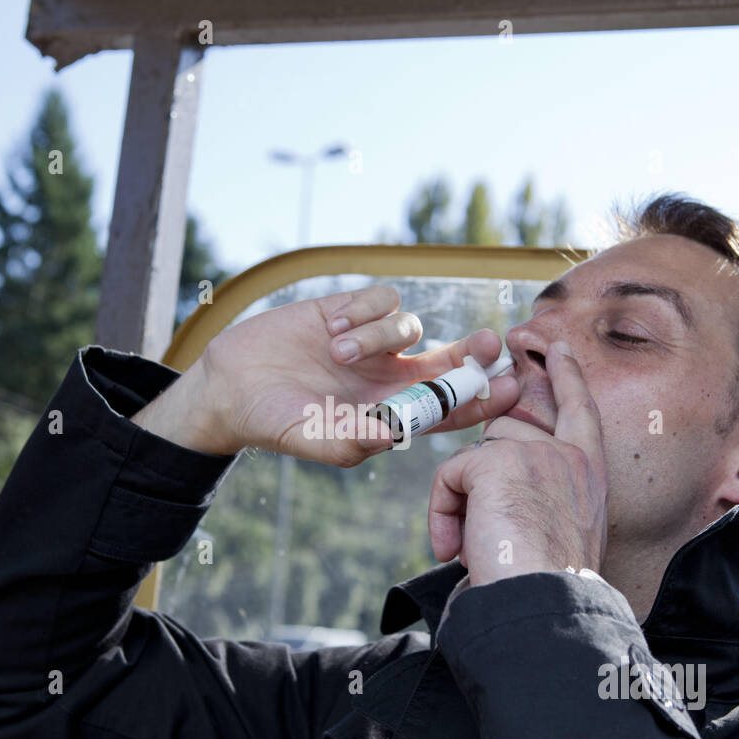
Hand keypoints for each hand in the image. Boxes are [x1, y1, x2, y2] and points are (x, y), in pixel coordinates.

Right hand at [192, 285, 519, 466]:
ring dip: (378, 336)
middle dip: (472, 350)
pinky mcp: (349, 309)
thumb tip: (400, 432)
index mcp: (393, 411)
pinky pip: (382, 298)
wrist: (232, 385)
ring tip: (336, 354)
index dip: (482, 397)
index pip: (451, 405)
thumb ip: (358, 438)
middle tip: (488, 342)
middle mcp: (390, 374)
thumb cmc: (276, 423)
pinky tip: (331, 330)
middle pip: (451, 358)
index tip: (507, 388)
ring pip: (409, 324)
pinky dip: (362, 312)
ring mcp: (372, 341)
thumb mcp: (316, 439)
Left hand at [427, 340, 607, 586]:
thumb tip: (499, 502)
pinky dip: (441, 513)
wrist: (543, 602)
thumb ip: (543, 503)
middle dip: (478, 476)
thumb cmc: (547, 587)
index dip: (568, 378)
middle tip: (474, 535)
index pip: (580, 411)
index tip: (559, 349)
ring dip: (459, 504)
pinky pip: (449, 475)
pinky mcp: (496, 462)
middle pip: (502, 434)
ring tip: (471, 549)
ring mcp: (534, 454)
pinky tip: (457, 548)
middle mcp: (568, 456)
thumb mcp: (561, 536)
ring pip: (472, 458)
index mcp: (590, 473)